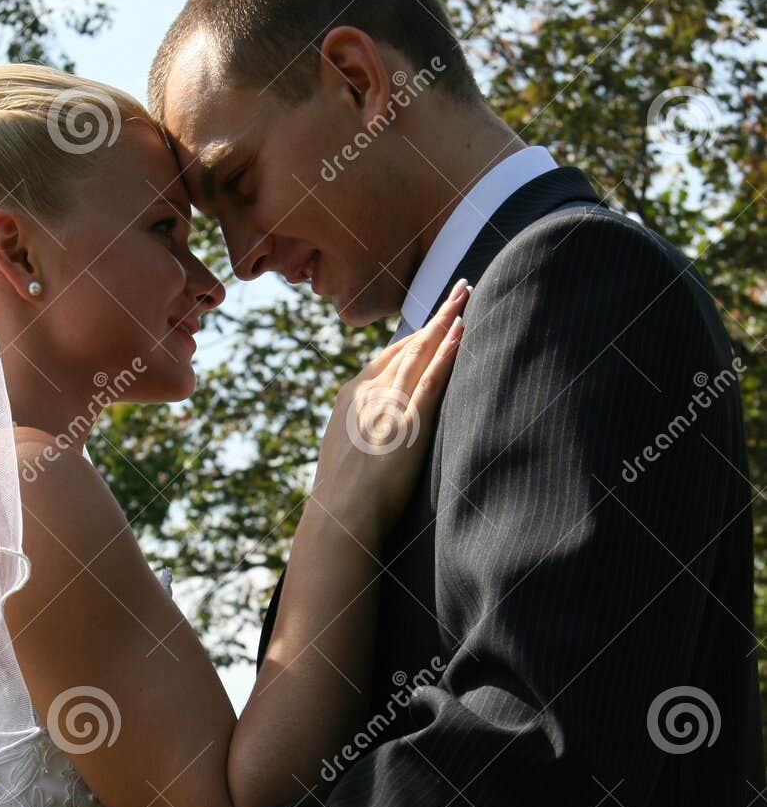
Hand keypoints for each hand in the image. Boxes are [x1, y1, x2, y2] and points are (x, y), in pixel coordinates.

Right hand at [311, 279, 468, 539]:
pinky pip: (432, 377)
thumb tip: (378, 428)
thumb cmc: (343, 498)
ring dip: (447, 321)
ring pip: (421, 352)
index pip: (387, 355)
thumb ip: (361, 427)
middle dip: (436, 315)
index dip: (413, 334)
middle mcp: (366, 392)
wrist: (339, 518)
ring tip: (468, 295)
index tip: (433, 320)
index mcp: (349, 397)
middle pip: (408, 344)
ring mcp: (387, 404)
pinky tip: (463, 331)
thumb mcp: (344, 450)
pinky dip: (447, 351)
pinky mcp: (407, 422)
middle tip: (460, 288)